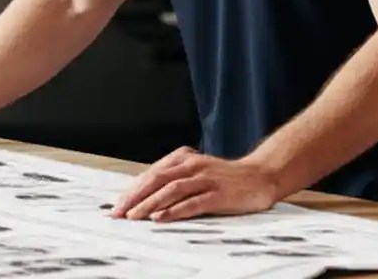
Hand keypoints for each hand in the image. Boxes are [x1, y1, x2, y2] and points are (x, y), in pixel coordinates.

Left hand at [108, 146, 279, 222]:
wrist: (260, 176)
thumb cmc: (224, 178)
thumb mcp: (196, 172)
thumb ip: (175, 179)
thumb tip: (145, 197)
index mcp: (184, 158)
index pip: (151, 174)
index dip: (132, 190)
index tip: (117, 206)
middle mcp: (192, 165)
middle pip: (157, 180)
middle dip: (135, 197)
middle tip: (119, 213)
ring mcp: (206, 178)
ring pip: (171, 190)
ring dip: (150, 203)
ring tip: (134, 216)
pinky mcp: (218, 193)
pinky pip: (192, 202)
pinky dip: (174, 210)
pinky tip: (160, 218)